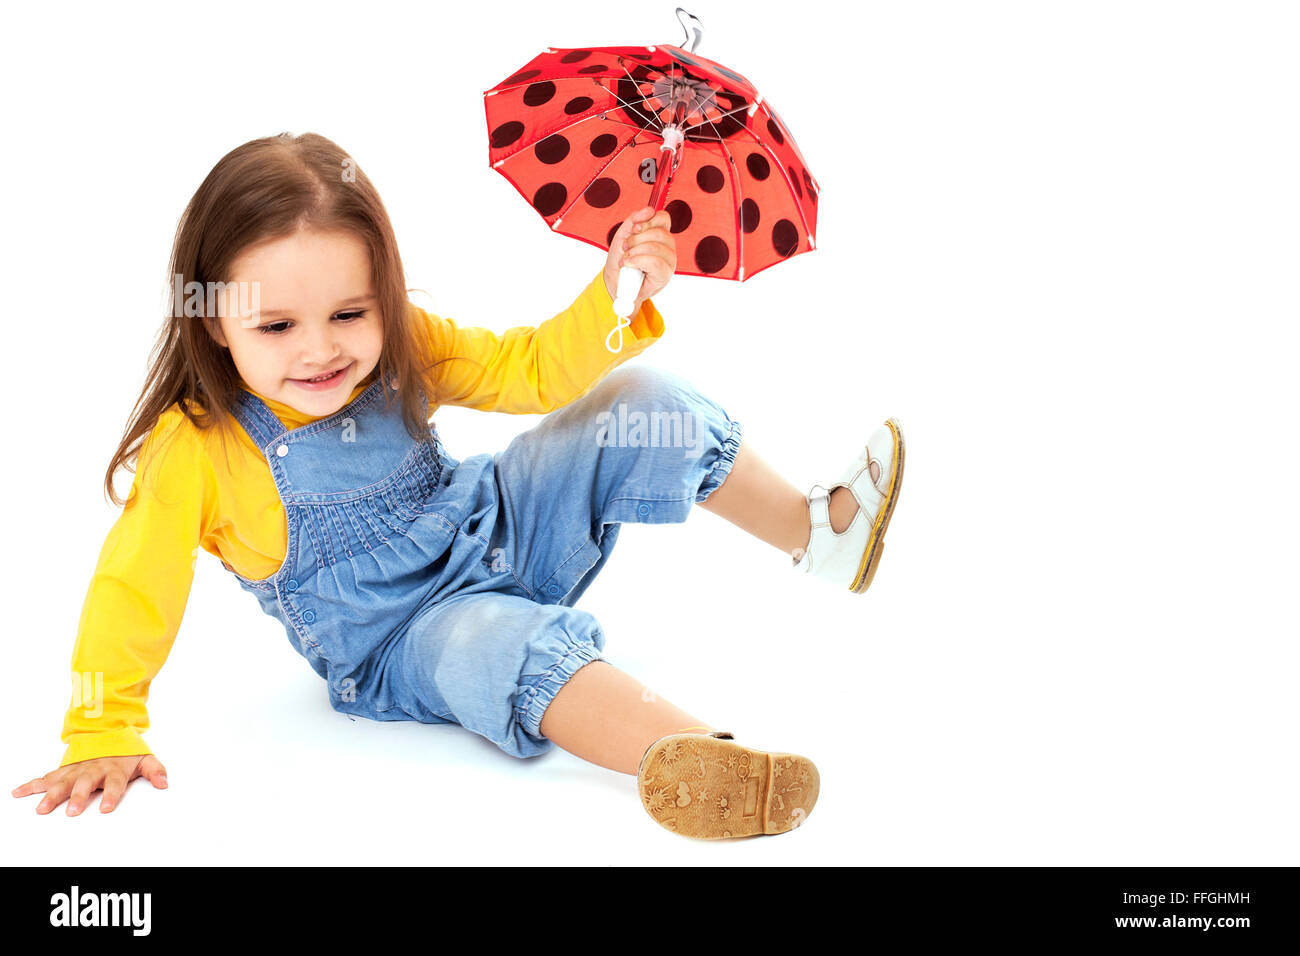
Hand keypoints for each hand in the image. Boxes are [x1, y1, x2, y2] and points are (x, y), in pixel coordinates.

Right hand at [11, 754, 167, 814]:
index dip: (111, 795)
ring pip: (62, 782)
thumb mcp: (145, 758)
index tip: (106, 808)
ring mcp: (77, 769)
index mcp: (114, 769)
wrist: (107, 730)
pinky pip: (46, 777)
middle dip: (78, 797)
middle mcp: (93, 769)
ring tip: (42, 809)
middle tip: (72, 811)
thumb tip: (164, 783)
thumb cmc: (126, 751)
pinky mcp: (64, 769)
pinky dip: (31, 785)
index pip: (114, 783)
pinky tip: (17, 792)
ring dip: (52, 795)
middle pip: (85, 784)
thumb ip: (155, 771)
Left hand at [603, 206, 677, 314]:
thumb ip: (635, 220)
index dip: (648, 220)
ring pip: (656, 246)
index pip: (664, 218)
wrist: (615, 283)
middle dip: (636, 239)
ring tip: (625, 259)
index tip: (634, 229)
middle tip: (625, 247)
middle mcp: (669, 247)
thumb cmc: (622, 259)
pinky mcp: (665, 275)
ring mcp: (669, 261)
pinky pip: (655, 261)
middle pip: (659, 232)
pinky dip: (637, 261)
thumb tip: (649, 210)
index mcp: (661, 235)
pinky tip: (629, 265)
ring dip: (634, 251)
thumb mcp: (624, 235)